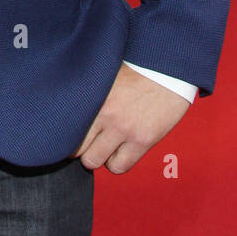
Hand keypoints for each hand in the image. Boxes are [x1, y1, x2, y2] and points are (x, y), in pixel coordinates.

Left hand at [71, 63, 190, 173]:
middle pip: (76, 147)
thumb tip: (73, 106)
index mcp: (94, 94)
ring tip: (105, 147)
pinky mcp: (142, 140)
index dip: (67, 133)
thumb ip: (90, 92)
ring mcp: (123, 129)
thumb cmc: (137, 69)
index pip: (66, 125)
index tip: (70, 133)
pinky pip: (119, 166)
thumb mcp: (107, 75)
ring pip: (94, 161)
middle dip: (80, 147)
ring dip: (98, 157)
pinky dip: (117, 163)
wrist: (169, 71)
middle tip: (88, 142)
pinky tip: (120, 151)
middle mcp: (105, 113)